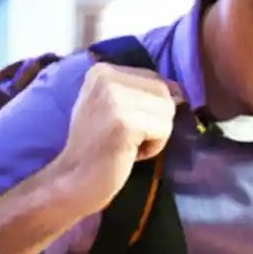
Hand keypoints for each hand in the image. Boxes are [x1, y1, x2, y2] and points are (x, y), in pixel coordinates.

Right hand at [46, 64, 181, 217]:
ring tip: (127, 145)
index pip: (154, 79)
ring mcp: (114, 98)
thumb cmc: (97, 147)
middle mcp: (106, 77)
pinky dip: (154, 147)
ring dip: (155, 134)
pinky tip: (129, 153)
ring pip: (168, 110)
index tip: (125, 126)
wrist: (72, 183)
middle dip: (155, 120)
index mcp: (102, 70)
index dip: (152, 107)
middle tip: (126, 138)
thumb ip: (141, 92)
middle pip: (164, 92)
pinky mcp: (125, 122)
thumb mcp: (113, 107)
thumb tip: (180, 91)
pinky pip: (164, 129)